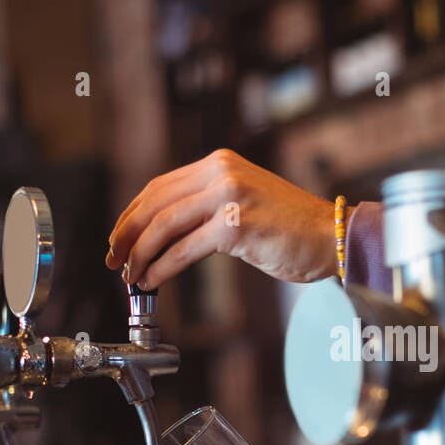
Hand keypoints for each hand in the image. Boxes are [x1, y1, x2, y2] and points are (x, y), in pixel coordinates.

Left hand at [106, 150, 342, 289]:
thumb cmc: (292, 228)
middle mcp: (221, 173)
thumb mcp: (245, 202)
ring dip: (140, 254)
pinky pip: (184, 250)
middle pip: (155, 204)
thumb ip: (209, 204)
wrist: (331, 236)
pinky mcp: (236, 226)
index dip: (132, 214)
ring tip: (130, 275)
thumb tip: (164, 230)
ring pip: (164, 226)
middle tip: (113, 259)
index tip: (118, 237)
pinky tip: (152, 281)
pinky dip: (162, 268)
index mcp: (220, 163)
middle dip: (126, 235)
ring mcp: (229, 197)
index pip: (160, 187)